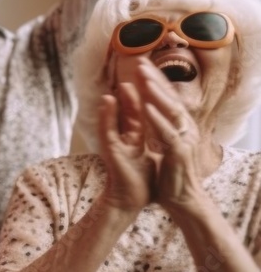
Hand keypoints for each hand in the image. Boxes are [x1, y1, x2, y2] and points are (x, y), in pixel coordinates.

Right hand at [98, 83, 154, 212]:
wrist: (130, 201)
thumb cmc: (142, 183)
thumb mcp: (152, 157)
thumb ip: (151, 143)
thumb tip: (163, 135)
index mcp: (136, 137)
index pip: (141, 111)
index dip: (146, 94)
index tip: (150, 77)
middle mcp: (124, 136)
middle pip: (130, 108)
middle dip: (133, 89)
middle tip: (137, 71)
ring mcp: (116, 141)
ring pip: (116, 115)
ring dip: (119, 98)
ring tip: (121, 81)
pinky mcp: (111, 149)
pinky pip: (108, 127)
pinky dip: (108, 114)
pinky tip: (108, 100)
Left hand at [132, 60, 207, 213]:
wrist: (182, 199)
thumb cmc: (171, 174)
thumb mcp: (165, 146)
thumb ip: (161, 131)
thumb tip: (153, 115)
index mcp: (180, 127)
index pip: (167, 99)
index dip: (155, 81)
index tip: (142, 65)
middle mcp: (185, 129)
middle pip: (170, 98)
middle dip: (155, 79)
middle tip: (141, 62)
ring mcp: (184, 139)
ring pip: (170, 110)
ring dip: (156, 93)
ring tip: (144, 77)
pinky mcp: (179, 152)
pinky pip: (166, 132)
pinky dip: (156, 118)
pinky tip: (145, 107)